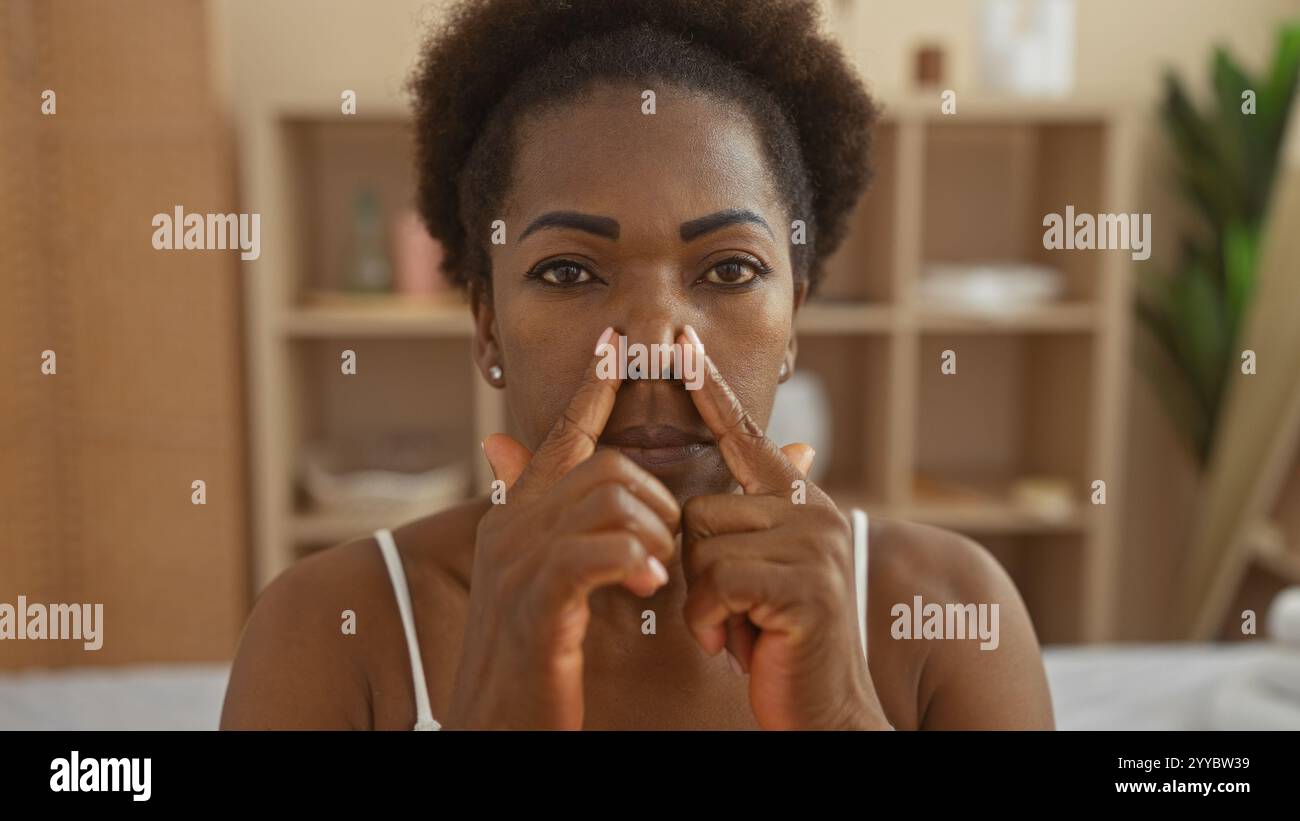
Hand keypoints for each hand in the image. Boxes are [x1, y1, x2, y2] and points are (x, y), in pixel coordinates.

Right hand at [443, 327, 680, 728]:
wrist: (494, 729)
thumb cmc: (533, 662)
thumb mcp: (554, 588)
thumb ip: (589, 535)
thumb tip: (638, 498)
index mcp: (519, 518)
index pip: (560, 437)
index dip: (591, 390)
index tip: (618, 345)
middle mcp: (513, 528)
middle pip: (604, 466)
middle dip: (656, 501)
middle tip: (668, 549)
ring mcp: (519, 563)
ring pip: (608, 498)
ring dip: (653, 533)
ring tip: (659, 577)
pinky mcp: (535, 605)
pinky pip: (597, 551)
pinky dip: (635, 563)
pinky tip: (649, 591)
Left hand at [678, 326, 892, 729]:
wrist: (820, 714)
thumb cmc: (774, 644)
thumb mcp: (744, 577)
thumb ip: (718, 525)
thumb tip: (705, 467)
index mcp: (794, 503)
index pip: (744, 436)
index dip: (711, 390)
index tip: (681, 343)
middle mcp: (809, 510)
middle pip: (699, 510)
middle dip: (700, 573)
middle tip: (737, 612)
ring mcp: (813, 543)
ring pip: (703, 546)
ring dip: (707, 602)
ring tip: (744, 627)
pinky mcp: (806, 582)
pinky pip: (719, 580)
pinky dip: (715, 622)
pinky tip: (746, 644)